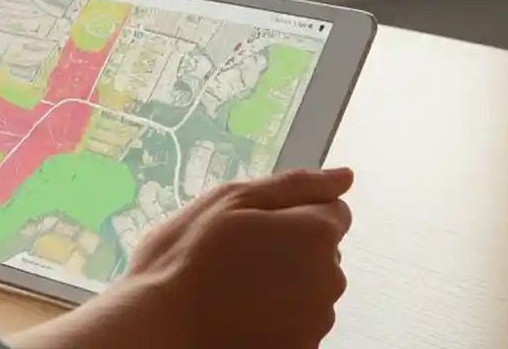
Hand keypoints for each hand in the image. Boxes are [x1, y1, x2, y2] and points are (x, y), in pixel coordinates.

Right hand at [9, 168, 353, 348]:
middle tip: (236, 254)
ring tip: (232, 287)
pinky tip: (239, 313)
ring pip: (308, 288)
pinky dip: (275, 316)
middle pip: (321, 251)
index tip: (254, 224)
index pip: (333, 210)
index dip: (293, 212)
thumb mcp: (230, 200)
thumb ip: (295, 185)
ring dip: (283, 283)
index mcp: (315, 234)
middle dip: (290, 247)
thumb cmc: (187, 260)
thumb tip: (345, 176)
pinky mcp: (301, 347)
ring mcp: (316, 319)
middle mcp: (329, 278)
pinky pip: (296, 321)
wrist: (163, 328)